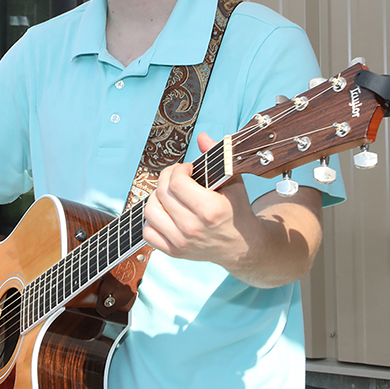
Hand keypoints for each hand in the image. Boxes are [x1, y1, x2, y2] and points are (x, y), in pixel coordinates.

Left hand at [141, 132, 260, 268]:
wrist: (242, 246)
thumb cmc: (236, 211)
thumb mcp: (233, 182)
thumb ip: (216, 157)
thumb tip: (201, 137)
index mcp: (210, 210)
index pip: (176, 183)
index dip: (179, 170)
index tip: (188, 169)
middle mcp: (193, 228)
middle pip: (161, 193)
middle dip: (167, 178)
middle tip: (178, 177)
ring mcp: (181, 242)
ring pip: (150, 211)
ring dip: (157, 197)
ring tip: (170, 194)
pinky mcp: (174, 252)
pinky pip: (148, 232)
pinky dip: (152, 220)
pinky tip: (165, 212)